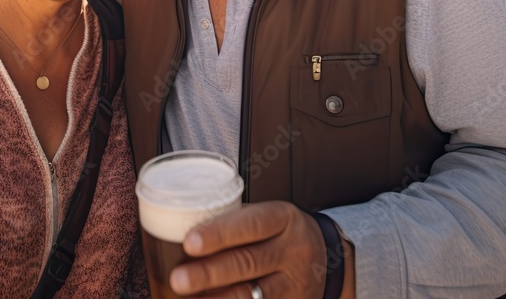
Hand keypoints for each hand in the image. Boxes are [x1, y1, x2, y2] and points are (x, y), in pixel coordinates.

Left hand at [168, 201, 341, 297]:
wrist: (327, 259)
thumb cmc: (282, 233)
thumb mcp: (268, 216)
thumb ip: (234, 222)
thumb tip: (182, 228)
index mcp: (284, 219)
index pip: (250, 224)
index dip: (219, 233)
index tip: (189, 241)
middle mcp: (292, 252)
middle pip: (247, 263)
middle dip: (209, 273)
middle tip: (178, 279)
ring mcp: (294, 284)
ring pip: (252, 296)